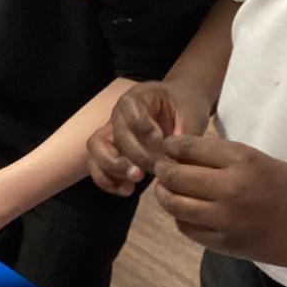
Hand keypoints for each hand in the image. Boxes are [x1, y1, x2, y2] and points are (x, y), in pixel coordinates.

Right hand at [86, 79, 209, 194]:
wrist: (180, 106)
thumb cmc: (185, 106)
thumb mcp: (191, 113)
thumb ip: (185, 132)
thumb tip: (174, 160)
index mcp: (138, 96)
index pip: (131, 110)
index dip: (144, 128)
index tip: (161, 141)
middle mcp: (118, 113)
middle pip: (115, 133)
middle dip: (135, 155)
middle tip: (155, 168)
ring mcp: (111, 132)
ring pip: (95, 149)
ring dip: (112, 168)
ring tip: (134, 183)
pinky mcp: (110, 151)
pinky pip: (96, 166)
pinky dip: (107, 181)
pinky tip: (128, 190)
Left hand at [152, 134, 286, 266]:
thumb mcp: (259, 160)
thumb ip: (221, 157)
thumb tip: (180, 152)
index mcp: (242, 160)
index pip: (187, 147)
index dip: (170, 147)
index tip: (165, 148)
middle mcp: (230, 188)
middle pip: (174, 176)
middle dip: (162, 170)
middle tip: (161, 169)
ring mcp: (226, 219)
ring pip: (174, 204)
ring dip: (165, 195)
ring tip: (167, 190)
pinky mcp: (225, 244)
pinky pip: (187, 229)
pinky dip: (180, 218)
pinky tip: (186, 212)